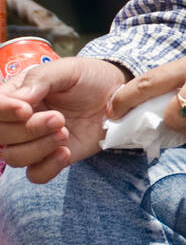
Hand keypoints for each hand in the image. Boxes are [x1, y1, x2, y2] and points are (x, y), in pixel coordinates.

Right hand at [0, 57, 130, 183]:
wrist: (115, 96)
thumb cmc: (89, 78)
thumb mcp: (67, 69)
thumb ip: (41, 80)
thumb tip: (19, 100)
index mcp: (16, 94)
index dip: (3, 111)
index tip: (25, 109)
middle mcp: (19, 120)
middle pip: (1, 136)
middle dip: (28, 130)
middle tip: (59, 118)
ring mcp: (34, 141)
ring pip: (14, 158)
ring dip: (39, 148)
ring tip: (65, 132)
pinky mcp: (51, 158)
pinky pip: (35, 175)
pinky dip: (48, 167)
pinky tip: (66, 152)